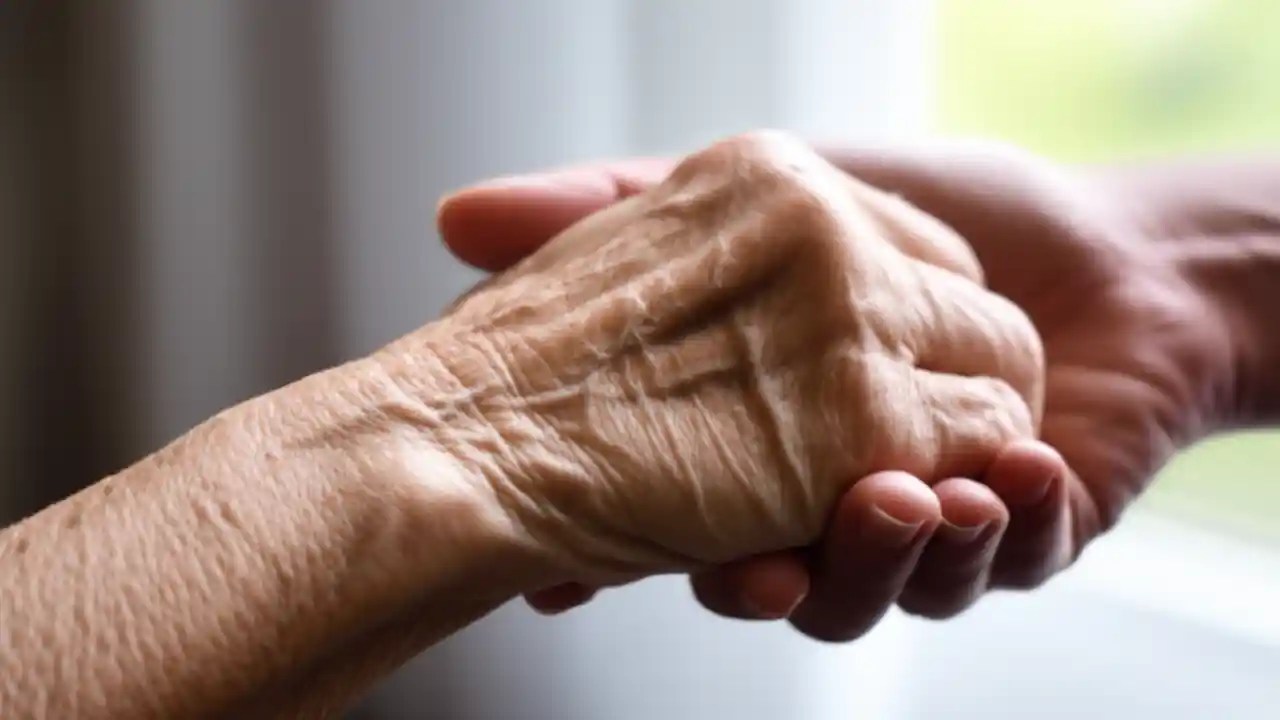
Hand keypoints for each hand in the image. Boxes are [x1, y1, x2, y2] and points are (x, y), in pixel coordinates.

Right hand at [400, 131, 1043, 585]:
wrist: (1098, 249)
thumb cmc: (911, 211)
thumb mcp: (741, 193)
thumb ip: (604, 203)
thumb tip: (454, 218)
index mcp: (753, 426)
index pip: (681, 490)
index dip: (643, 530)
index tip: (589, 561)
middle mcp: (824, 475)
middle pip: (772, 554)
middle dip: (763, 566)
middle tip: (747, 565)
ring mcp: (915, 509)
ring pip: (880, 570)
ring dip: (891, 549)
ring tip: (903, 501)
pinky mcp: (1011, 533)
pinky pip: (997, 559)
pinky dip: (1006, 529)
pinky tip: (1008, 482)